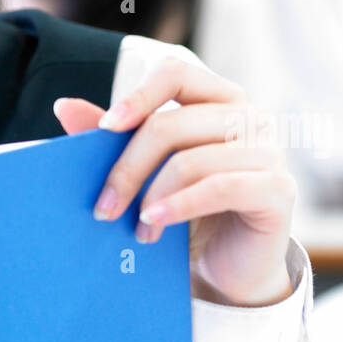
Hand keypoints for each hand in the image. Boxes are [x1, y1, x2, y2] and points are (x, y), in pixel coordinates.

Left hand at [53, 56, 295, 307]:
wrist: (231, 268)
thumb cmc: (191, 213)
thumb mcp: (150, 174)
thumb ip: (116, 139)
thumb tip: (64, 106)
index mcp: (220, 100)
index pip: (176, 73)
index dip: (138, 95)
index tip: (105, 128)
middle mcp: (251, 117)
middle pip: (173, 125)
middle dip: (128, 167)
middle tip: (103, 206)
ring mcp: (269, 152)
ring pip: (192, 160)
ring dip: (152, 197)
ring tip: (137, 228)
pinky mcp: (278, 189)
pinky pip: (220, 187)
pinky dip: (180, 206)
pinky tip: (155, 222)